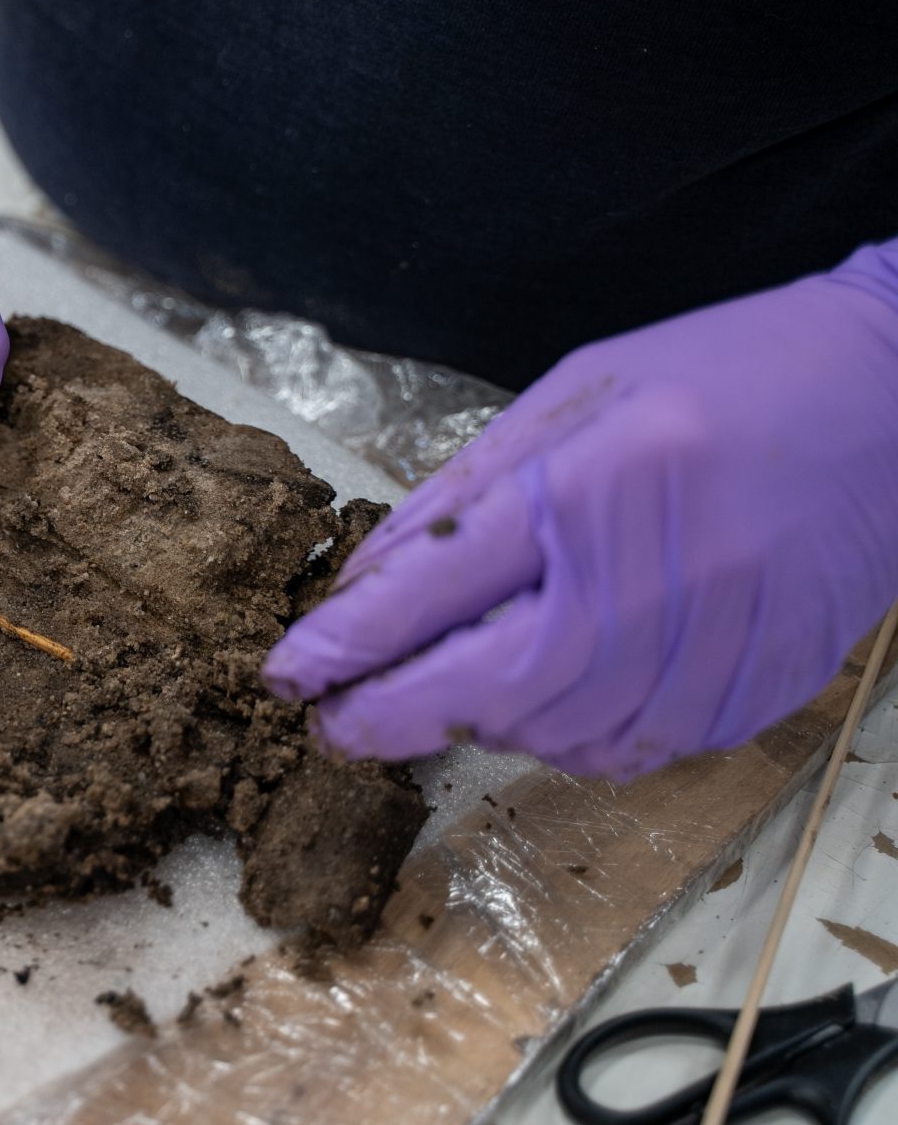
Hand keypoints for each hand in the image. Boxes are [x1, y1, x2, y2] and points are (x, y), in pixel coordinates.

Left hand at [263, 243, 897, 777]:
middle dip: (392, 716)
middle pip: (488, 685)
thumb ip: (465, 493)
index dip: (347, 643)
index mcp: (595, 482)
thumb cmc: (720, 377)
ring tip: (446, 697)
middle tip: (333, 726)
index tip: (287, 674)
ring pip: (556, 733)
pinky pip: (632, 748)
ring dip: (481, 726)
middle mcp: (656, 575)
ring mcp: (717, 644)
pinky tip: (550, 701)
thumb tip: (365, 583)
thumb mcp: (574, 397)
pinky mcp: (757, 690)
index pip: (437, 587)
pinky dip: (569, 737)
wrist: (895, 397)